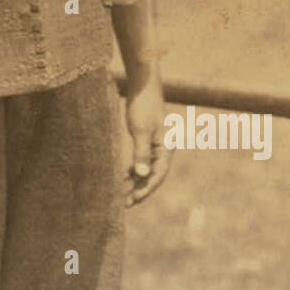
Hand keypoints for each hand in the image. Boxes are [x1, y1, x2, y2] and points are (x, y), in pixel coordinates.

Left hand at [122, 69, 171, 206]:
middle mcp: (164, 149)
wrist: (143, 86)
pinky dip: (134, 169)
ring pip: (147, 169)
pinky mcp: (148, 139)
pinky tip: (124, 177)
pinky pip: (143, 160)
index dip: (145, 189)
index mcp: (166, 148)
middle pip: (153, 175)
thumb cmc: (143, 106)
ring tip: (122, 194)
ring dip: (136, 181)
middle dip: (140, 189)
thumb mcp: (140, 130)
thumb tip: (141, 176)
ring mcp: (157, 145)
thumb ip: (141, 153)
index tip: (132, 200)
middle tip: (125, 204)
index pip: (157, 176)